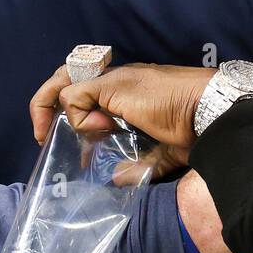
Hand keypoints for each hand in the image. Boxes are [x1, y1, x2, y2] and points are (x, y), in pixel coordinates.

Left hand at [30, 63, 215, 165]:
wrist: (209, 112)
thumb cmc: (194, 130)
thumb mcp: (160, 153)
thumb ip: (137, 164)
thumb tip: (116, 177)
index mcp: (127, 92)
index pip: (85, 90)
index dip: (70, 111)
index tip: (70, 140)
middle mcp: (116, 80)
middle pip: (65, 76)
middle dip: (45, 103)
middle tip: (42, 133)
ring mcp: (114, 79)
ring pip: (63, 81)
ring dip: (50, 107)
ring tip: (48, 132)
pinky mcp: (112, 84)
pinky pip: (75, 98)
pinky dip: (79, 118)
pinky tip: (101, 130)